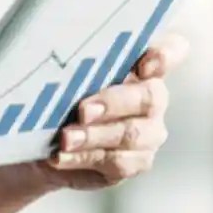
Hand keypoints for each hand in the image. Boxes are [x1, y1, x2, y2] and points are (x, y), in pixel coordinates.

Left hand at [38, 34, 189, 190]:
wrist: (39, 136)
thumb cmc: (57, 90)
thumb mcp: (61, 69)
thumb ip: (74, 59)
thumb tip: (58, 50)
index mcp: (141, 62)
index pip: (173, 49)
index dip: (166, 55)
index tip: (144, 65)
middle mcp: (151, 96)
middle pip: (150, 97)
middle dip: (115, 103)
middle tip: (84, 110)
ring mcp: (148, 131)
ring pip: (132, 134)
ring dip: (95, 136)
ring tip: (65, 138)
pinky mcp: (134, 162)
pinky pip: (116, 163)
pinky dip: (84, 158)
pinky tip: (60, 156)